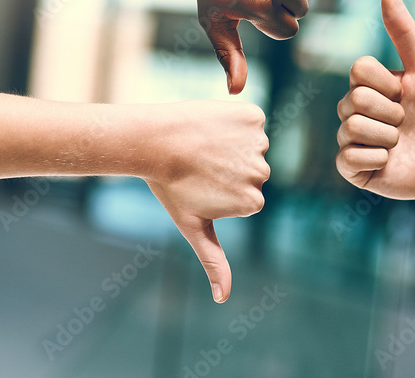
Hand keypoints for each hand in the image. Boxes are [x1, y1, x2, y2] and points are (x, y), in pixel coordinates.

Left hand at [140, 100, 269, 302]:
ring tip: (202, 145)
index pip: (245, 195)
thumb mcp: (193, 226)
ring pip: (249, 145)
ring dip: (230, 142)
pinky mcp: (253, 116)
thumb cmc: (170, 186)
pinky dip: (234, 120)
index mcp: (253, 202)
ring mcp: (259, 143)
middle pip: (250, 170)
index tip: (200, 185)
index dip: (220, 189)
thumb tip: (223, 299)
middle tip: (199, 164)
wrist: (153, 141)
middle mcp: (262, 173)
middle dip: (227, 166)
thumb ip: (214, 260)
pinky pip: (250, 120)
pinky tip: (212, 125)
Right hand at [335, 0, 414, 237]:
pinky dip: (377, 158)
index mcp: (368, 84)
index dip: (387, 83)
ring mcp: (351, 139)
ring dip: (387, 137)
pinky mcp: (353, 168)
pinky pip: (347, 157)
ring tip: (401, 142)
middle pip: (354, 98)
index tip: (405, 93)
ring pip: (350, 127)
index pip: (358, 69)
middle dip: (390, 112)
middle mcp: (354, 109)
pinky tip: (391, 161)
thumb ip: (404, 33)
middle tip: (406, 122)